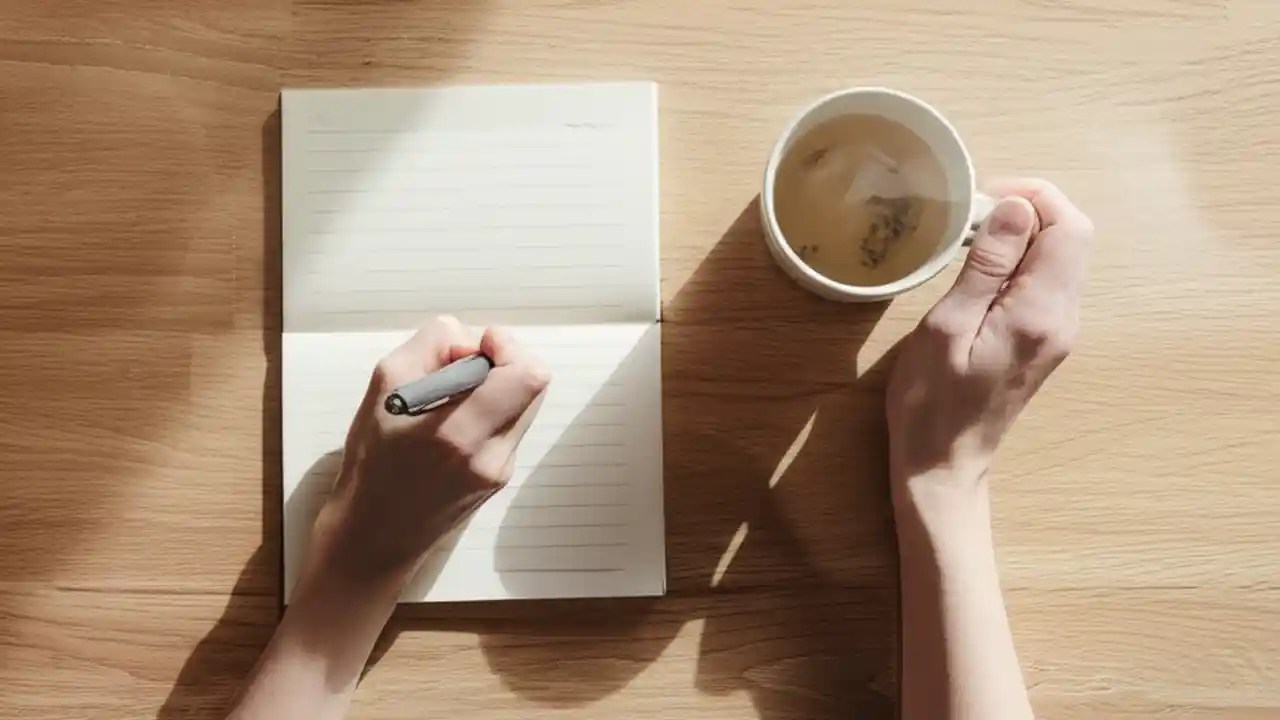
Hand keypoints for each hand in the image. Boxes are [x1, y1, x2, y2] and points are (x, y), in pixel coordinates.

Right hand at [300, 315, 550, 592]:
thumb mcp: (383, 389)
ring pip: (524, 404)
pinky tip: (454, 421)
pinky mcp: (500, 479)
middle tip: (461, 366)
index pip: (525, 376)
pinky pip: (509, 426)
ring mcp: (500, 470)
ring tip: (453, 395)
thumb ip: (428, 347)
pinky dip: (490, 410)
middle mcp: (490, 455)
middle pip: (534, 385)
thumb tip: (467, 337)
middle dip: (503, 362)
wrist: (373, 538)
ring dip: (497, 386)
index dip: (507, 347)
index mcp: (459, 433)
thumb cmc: (369, 463)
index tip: (475, 345)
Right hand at [887, 179, 1092, 492]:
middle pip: (1073, 238)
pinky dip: (1021, 261)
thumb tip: (1015, 209)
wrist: (943, 463)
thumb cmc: (931, 401)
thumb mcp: (947, 326)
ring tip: (973, 238)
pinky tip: (983, 270)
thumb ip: (986, 266)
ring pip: (1063, 258)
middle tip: (975, 214)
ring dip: (1025, 235)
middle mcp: (1064, 319)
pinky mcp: (1046, 340)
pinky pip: (1048, 281)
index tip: (983, 198)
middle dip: (1031, 210)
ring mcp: (1059, 331)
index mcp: (1041, 312)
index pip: (1069, 228)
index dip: (1034, 197)